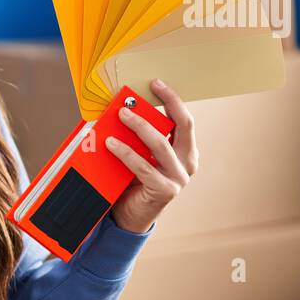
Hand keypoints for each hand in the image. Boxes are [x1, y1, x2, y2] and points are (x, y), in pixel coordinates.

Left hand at [104, 78, 197, 233]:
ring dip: (139, 127)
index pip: (185, 120)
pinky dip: (126, 153)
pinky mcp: (165, 190)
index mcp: (186, 151)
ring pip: (160, 145)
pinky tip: (111, 144)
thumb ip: (137, 135)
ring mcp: (178, 178)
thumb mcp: (140, 153)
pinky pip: (143, 167)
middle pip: (182, 126)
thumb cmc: (134, 180)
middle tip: (138, 96)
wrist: (130, 215)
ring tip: (120, 116)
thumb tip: (121, 107)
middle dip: (164, 105)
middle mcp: (187, 162)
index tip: (156, 83)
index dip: (173, 100)